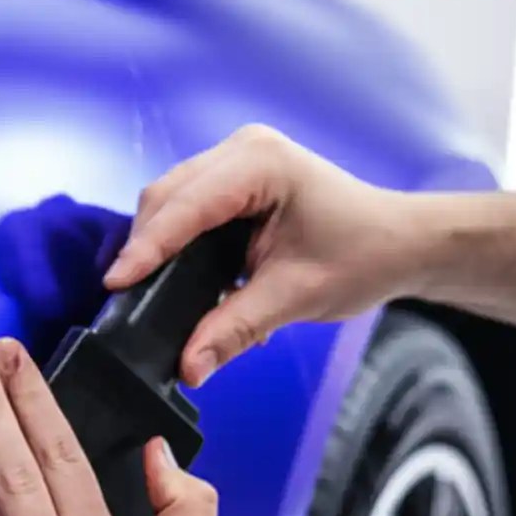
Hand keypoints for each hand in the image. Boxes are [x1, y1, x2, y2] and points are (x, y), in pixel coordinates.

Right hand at [103, 125, 418, 385]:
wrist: (400, 242)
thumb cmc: (363, 256)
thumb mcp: (296, 297)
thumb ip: (235, 328)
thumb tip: (188, 366)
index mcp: (261, 164)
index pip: (185, 206)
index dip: (147, 248)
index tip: (115, 284)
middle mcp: (242, 150)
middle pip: (166, 196)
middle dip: (145, 246)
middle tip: (125, 298)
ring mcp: (236, 160)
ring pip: (170, 201)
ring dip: (157, 244)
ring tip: (147, 291)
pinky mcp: (233, 179)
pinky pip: (186, 207)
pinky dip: (176, 241)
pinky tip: (176, 276)